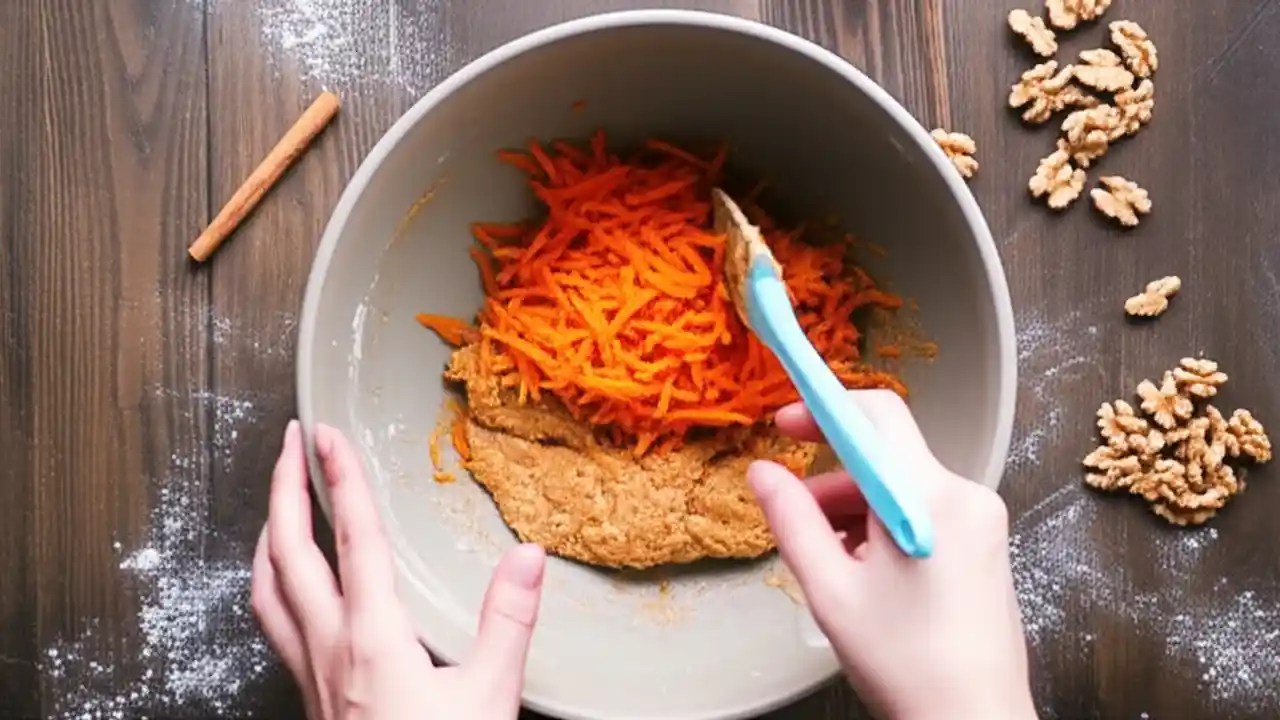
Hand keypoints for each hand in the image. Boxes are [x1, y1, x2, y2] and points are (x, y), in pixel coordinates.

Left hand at [252, 421, 546, 719]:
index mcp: (374, 639)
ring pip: (266, 589)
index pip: (352, 539)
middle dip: (283, 488)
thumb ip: (507, 621)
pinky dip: (269, 584)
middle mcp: (329, 650)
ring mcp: (309, 675)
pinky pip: (272, 625)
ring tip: (276, 499)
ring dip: (267, 534)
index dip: (339, 479)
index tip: (325, 433)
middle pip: (288, 553)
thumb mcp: (491, 696)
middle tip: (290, 441)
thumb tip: (528, 556)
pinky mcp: (307, 698)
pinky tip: (284, 585)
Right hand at [751, 391, 1034, 719]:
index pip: (876, 416)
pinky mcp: (984, 545)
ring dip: (854, 508)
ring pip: (901, 487)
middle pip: (885, 457)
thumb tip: (763, 472)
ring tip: (827, 561)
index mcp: (930, 498)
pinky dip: (883, 527)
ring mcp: (980, 521)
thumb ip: (793, 521)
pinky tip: (862, 572)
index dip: (824, 408)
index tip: (785, 420)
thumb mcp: (831, 591)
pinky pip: (923, 511)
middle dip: (833, 478)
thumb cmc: (907, 664)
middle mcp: (965, 497)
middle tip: (794, 514)